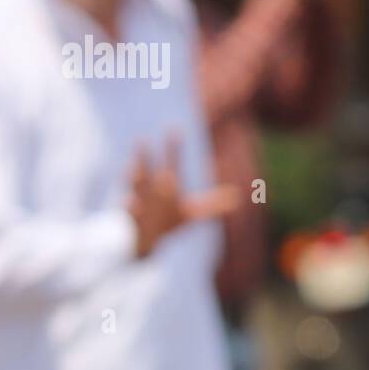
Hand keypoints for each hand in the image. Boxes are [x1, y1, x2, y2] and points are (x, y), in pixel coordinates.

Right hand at [127, 135, 237, 258]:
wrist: (146, 241)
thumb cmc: (170, 222)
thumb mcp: (193, 213)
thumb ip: (214, 204)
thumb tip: (238, 196)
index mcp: (168, 186)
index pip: (173, 163)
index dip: (174, 147)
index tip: (175, 128)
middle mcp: (152, 191)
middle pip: (151, 170)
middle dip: (147, 157)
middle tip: (142, 138)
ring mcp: (140, 202)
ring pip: (136, 187)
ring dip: (134, 177)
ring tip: (132, 168)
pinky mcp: (132, 219)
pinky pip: (130, 211)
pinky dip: (130, 206)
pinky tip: (129, 202)